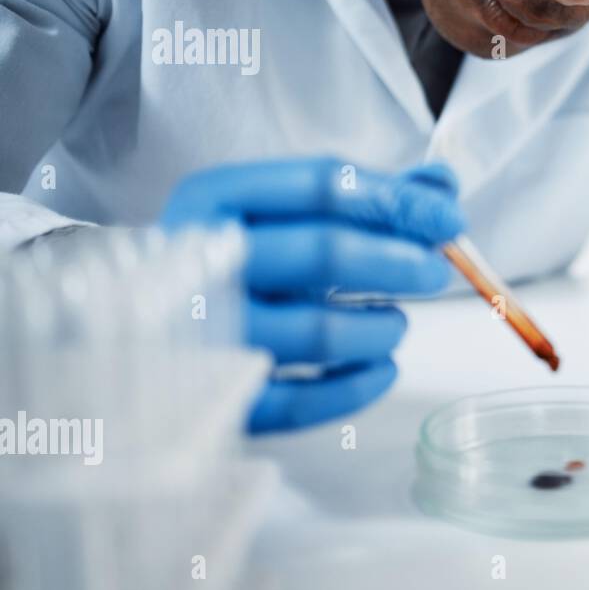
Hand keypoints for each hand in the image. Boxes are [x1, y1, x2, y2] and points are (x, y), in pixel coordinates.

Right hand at [161, 158, 463, 431]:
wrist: (139, 326)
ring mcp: (202, 337)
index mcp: (216, 199)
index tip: (448, 217)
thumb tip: (442, 186)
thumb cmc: (231, 259)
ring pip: (318, 332)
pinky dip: (356, 388)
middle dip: (399, 262)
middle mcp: (201, 262)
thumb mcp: (282, 211)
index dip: (398, 201)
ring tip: (396, 323)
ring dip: (381, 327)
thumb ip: (365, 195)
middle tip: (434, 272)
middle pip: (324, 253)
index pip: (323, 185)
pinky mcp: (214, 402)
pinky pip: (299, 404)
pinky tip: (382, 368)